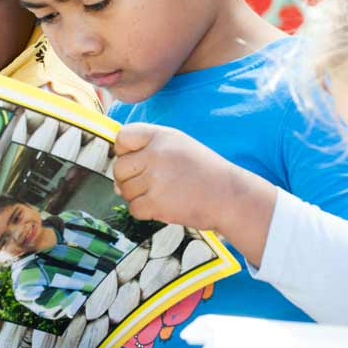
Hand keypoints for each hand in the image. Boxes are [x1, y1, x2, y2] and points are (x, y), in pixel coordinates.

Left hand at [112, 124, 257, 231]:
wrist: (230, 196)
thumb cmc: (205, 172)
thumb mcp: (179, 147)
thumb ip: (148, 154)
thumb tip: (116, 183)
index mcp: (161, 136)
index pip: (122, 137)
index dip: (123, 151)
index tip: (136, 161)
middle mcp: (156, 154)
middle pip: (119, 168)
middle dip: (128, 180)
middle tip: (149, 185)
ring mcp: (155, 178)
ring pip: (125, 190)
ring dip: (138, 197)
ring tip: (160, 195)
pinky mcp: (156, 202)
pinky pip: (134, 209)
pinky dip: (144, 212)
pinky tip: (161, 207)